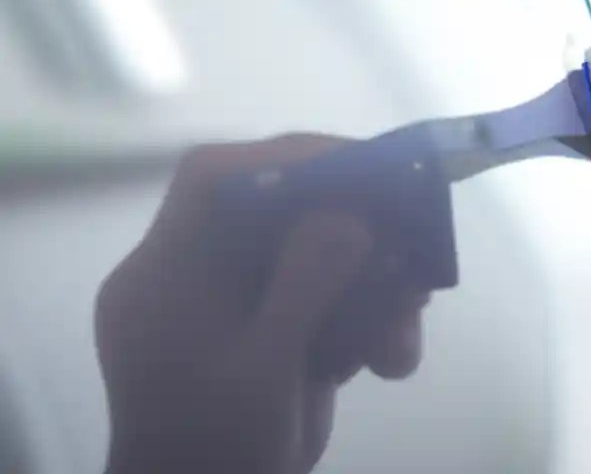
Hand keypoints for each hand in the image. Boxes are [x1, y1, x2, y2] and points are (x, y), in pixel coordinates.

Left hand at [96, 135, 435, 473]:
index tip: (358, 166)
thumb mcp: (263, 370)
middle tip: (413, 241)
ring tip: (406, 335)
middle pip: (276, 215)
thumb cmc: (214, 448)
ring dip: (371, 292)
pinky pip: (321, 305)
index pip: (213, 178)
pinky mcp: (268, 338)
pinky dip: (364, 326)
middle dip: (352, 232)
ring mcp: (233, 309)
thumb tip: (349, 214)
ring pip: (312, 263)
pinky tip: (392, 360)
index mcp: (165, 274)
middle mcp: (195, 278)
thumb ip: (304, 284)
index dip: (286, 158)